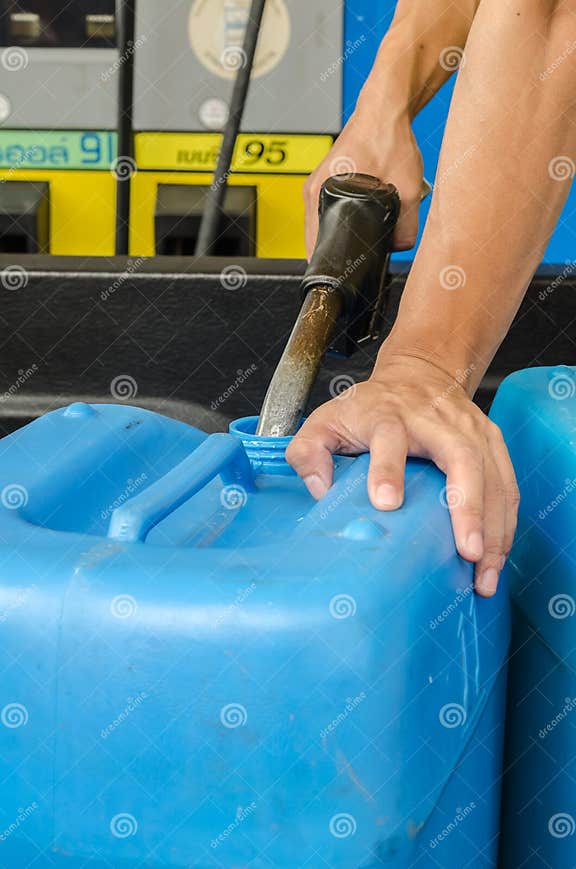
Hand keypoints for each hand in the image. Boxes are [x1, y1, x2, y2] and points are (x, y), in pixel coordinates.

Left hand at [286, 356, 518, 596]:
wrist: (419, 375)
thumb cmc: (371, 407)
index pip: (389, 438)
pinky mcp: (492, 442)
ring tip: (485, 574)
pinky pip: (507, 485)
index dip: (387, 469)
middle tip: (467, 553)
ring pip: (493, 476)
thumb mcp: (326, 420)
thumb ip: (308, 452)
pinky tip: (498, 556)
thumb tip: (320, 490)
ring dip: (494, 528)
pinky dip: (505, 523)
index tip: (386, 503)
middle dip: (467, 508)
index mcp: (388, 415)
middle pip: (461, 458)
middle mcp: (436, 421)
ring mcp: (470, 430)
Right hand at [303, 111, 423, 257]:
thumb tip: (399, 247)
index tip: (341, 273)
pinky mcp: (325, 180)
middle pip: (315, 238)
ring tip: (357, 242)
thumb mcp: (407, 189)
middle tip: (356, 261)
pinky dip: (339, 220)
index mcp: (321, 193)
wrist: (386, 110)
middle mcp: (313, 190)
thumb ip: (407, 225)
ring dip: (336, 236)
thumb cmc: (389, 139)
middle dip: (335, 252)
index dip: (329, 264)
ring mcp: (317, 184)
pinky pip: (326, 211)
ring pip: (321, 225)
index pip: (315, 245)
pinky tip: (356, 222)